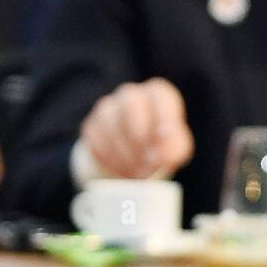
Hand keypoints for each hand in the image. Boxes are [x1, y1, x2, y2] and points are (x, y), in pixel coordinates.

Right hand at [79, 78, 193, 178]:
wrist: (131, 154)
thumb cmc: (159, 144)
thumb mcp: (175, 146)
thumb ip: (174, 147)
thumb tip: (163, 155)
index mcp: (157, 94)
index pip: (159, 96)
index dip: (163, 117)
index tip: (164, 139)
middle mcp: (131, 95)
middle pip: (131, 106)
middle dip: (140, 137)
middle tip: (149, 162)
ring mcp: (107, 108)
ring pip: (111, 125)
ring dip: (125, 153)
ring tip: (137, 172)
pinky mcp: (90, 125)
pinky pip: (96, 141)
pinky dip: (110, 159)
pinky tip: (121, 169)